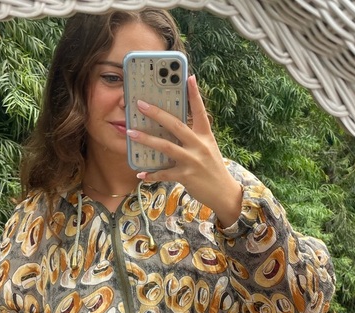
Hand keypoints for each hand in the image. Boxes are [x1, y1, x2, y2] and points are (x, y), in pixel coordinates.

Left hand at [127, 75, 242, 227]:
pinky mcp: (186, 176)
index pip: (200, 111)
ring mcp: (192, 161)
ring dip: (147, 139)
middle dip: (157, 114)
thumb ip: (194, 137)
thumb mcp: (208, 148)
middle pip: (176, 125)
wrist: (224, 193)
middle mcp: (199, 145)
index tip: (188, 77)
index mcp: (205, 135)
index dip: (194, 94)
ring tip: (131, 133)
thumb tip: (174, 126)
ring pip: (166, 147)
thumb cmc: (212, 169)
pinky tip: (140, 174)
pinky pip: (164, 173)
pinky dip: (151, 174)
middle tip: (140, 104)